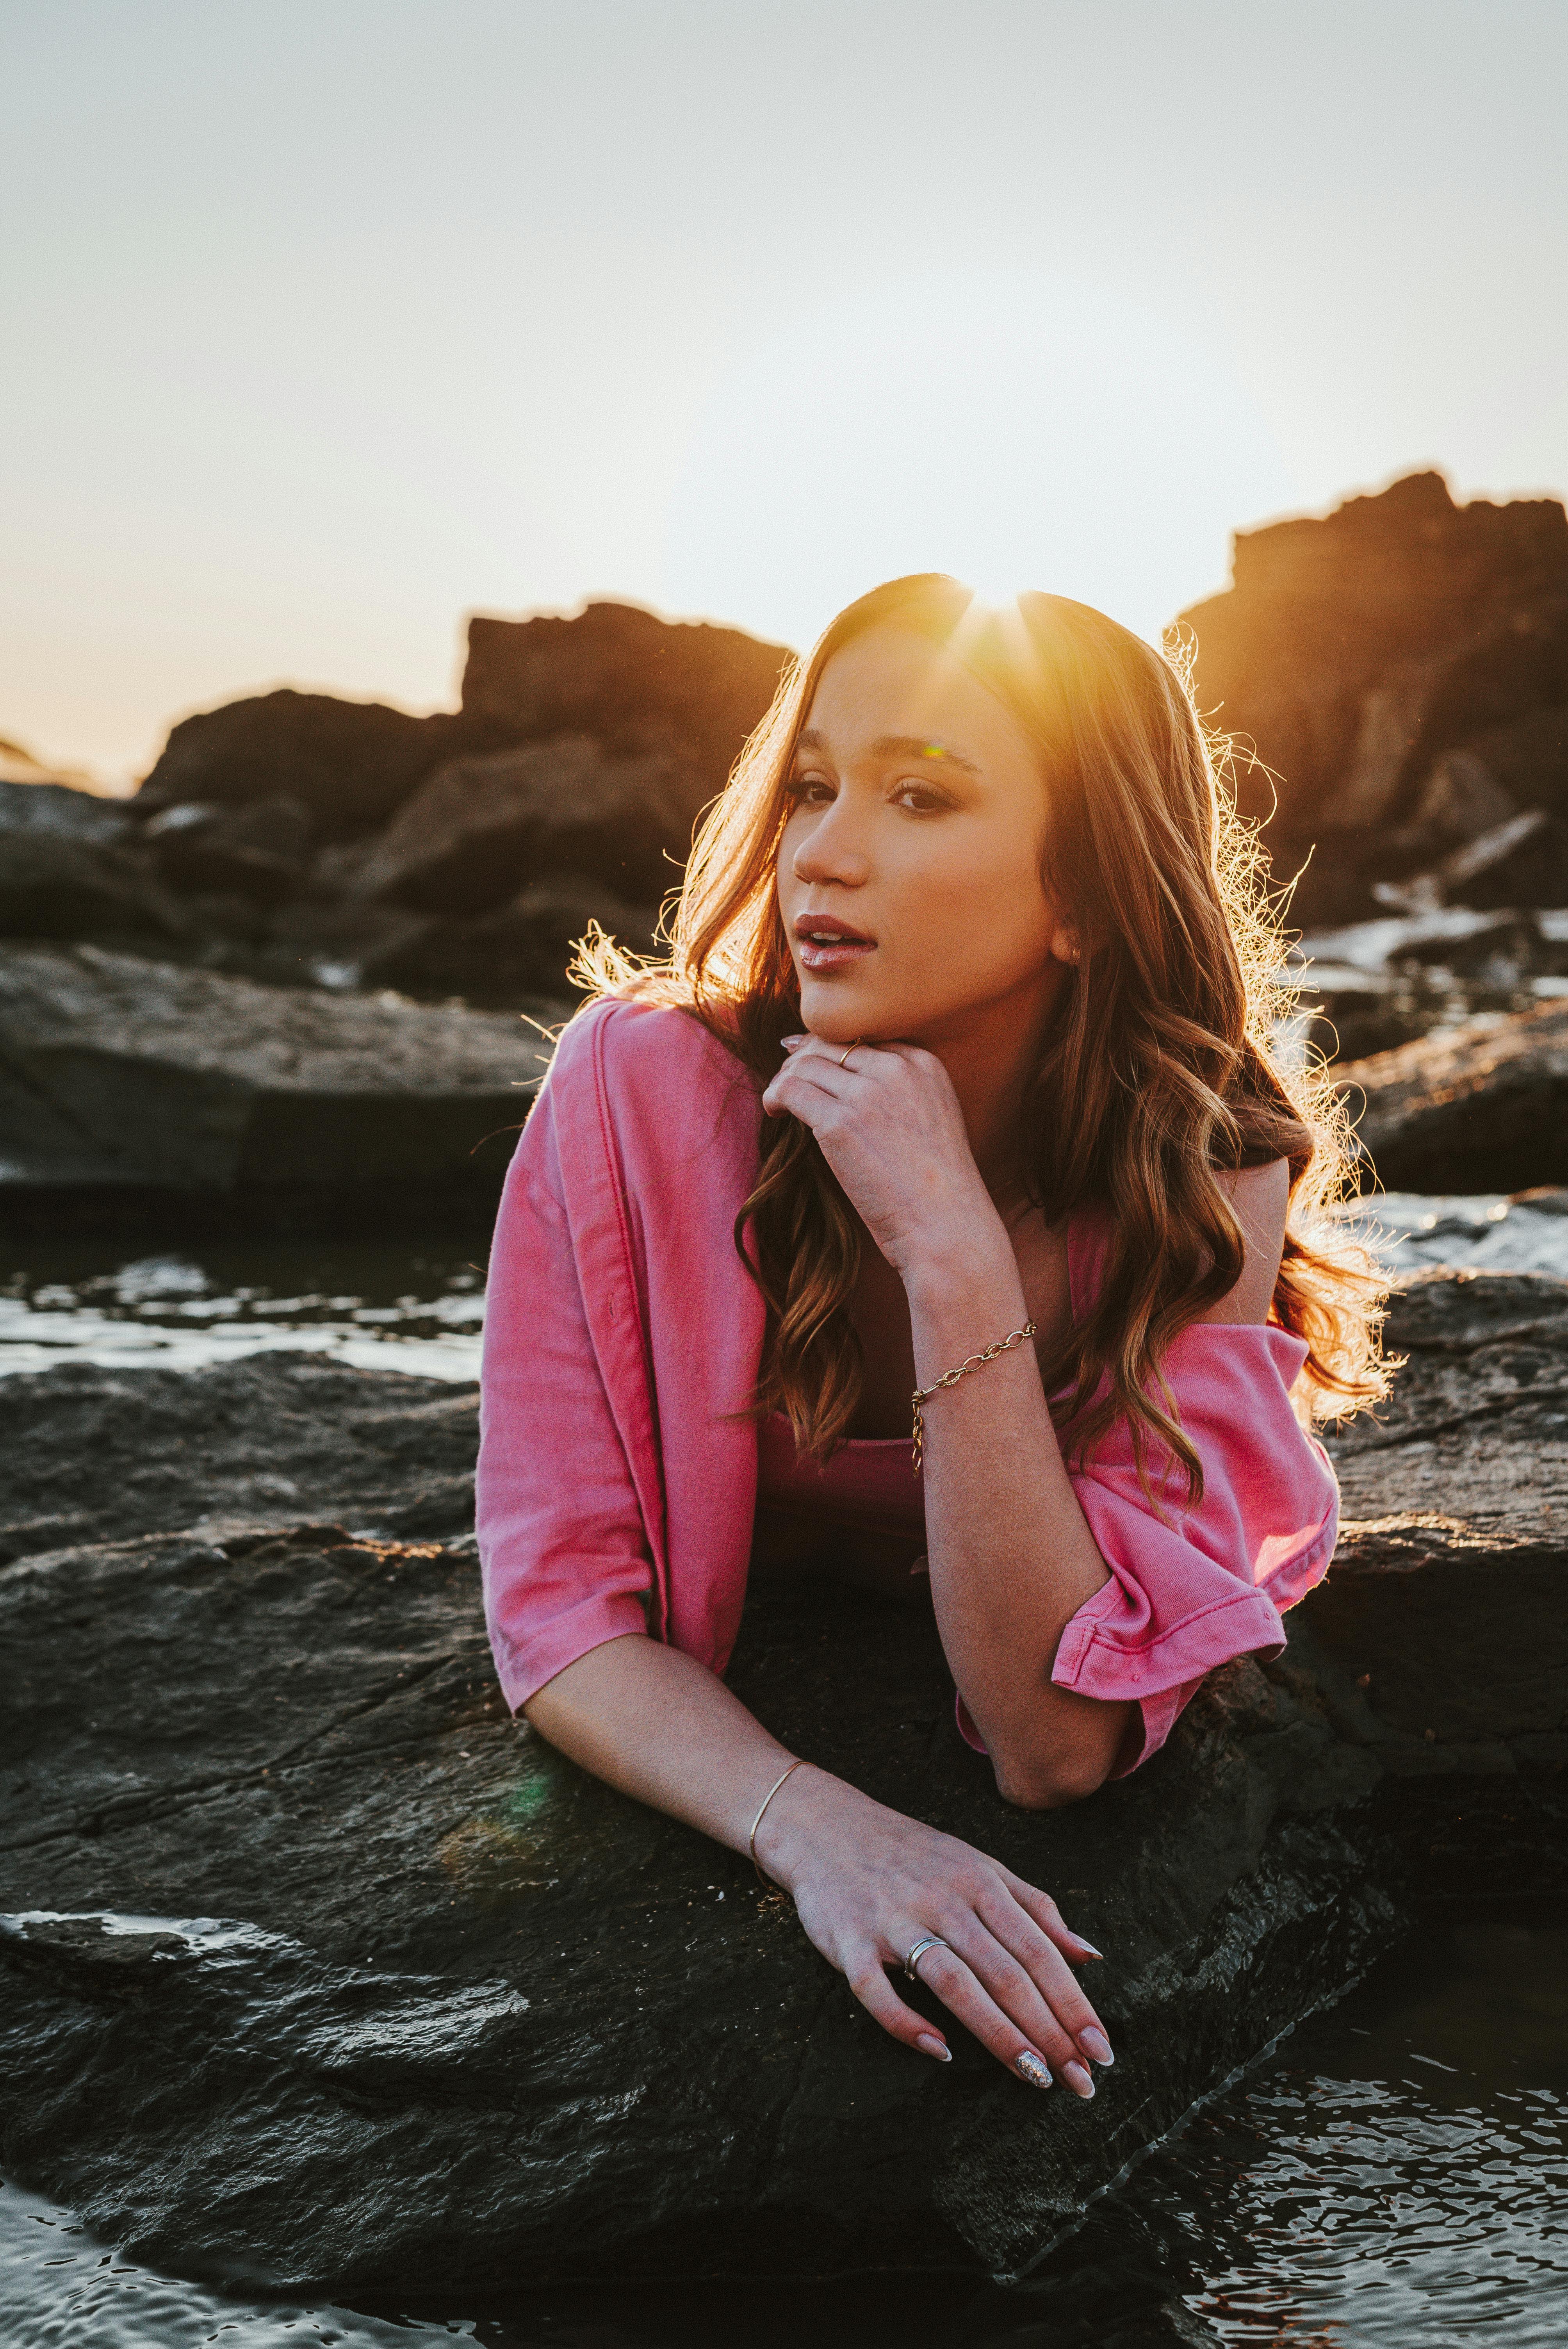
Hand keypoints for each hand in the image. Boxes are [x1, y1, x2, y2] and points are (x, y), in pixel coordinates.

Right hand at [756, 1766, 1112, 2094]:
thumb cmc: (912, 1854)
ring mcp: (894, 1919)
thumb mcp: (979, 1865)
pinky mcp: (848, 1939)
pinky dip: (906, 2022)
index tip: (1101, 2049)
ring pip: (954, 1982)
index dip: (1073, 2002)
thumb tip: (1091, 1956)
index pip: (1037, 1950)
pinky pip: (876, 1988)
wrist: (826, 1825)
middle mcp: (942, 1898)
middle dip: (1048, 2029)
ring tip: (1034, 2075)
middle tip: (1080, 2081)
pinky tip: (939, 2051)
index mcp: (979, 1880)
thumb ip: (1035, 1909)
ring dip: (998, 2032)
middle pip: (1005, 1971)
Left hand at [759, 1034, 1006, 1282]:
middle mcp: (896, 1069)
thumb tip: (848, 1077)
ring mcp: (867, 1094)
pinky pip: (790, 1090)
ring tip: (780, 1103)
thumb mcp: (934, 1118)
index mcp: (924, 1063)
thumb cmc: (937, 1186)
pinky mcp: (840, 1123)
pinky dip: (774, 1097)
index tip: (812, 1064)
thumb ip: (903, 1091)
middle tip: (788, 1083)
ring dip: (784, 1080)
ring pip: (804, 1063)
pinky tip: (775, 1113)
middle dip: (802, 1060)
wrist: (945, 1224)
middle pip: (830, 1044)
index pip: (863, 1037)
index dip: (830, 1049)